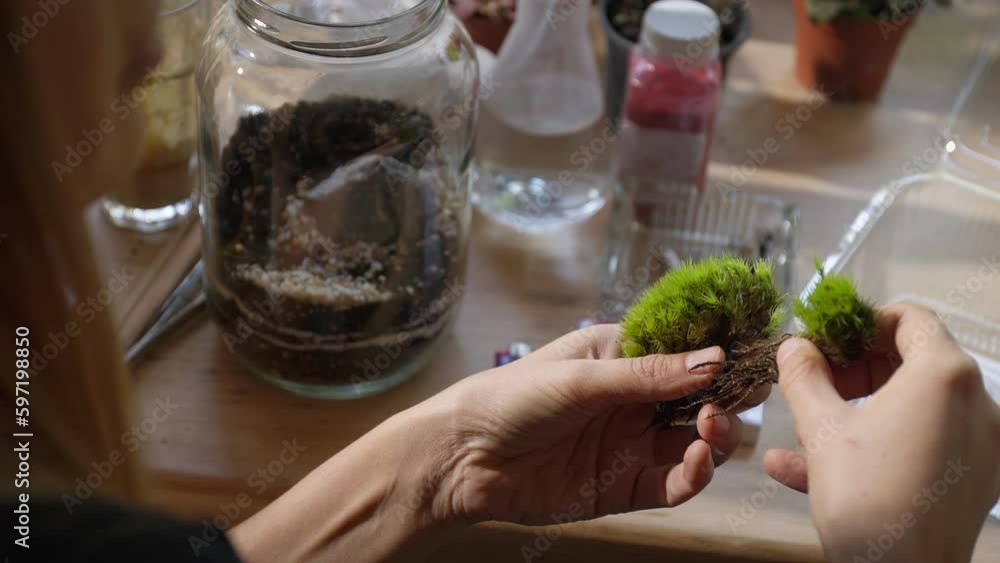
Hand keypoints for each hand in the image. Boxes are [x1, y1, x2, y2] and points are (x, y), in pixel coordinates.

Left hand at [425, 323, 767, 524]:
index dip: (721, 353)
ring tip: (711, 428)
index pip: (685, 351)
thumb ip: (647, 374)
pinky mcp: (624, 487)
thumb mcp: (581, 376)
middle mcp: (634, 401)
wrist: (464, 457)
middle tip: (746, 396)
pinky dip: (694, 476)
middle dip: (727, 397)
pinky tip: (696, 461)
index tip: (756, 353)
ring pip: (694, 443)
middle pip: (699, 400)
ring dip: (715, 436)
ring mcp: (631, 445)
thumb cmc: (512, 397)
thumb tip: (713, 358)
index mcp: (623, 357)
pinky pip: (673, 484)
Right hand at [764, 304, 999, 562]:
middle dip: (854, 368)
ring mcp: (983, 443)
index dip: (859, 323)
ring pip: (913, 405)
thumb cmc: (865, 498)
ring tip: (807, 430)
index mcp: (944, 374)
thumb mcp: (819, 428)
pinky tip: (816, 465)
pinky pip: (923, 443)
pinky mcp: (977, 477)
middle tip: (813, 384)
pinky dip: (880, 443)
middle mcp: (978, 402)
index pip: (908, 318)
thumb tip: (795, 346)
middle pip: (912, 359)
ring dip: (858, 408)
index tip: (824, 342)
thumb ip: (803, 375)